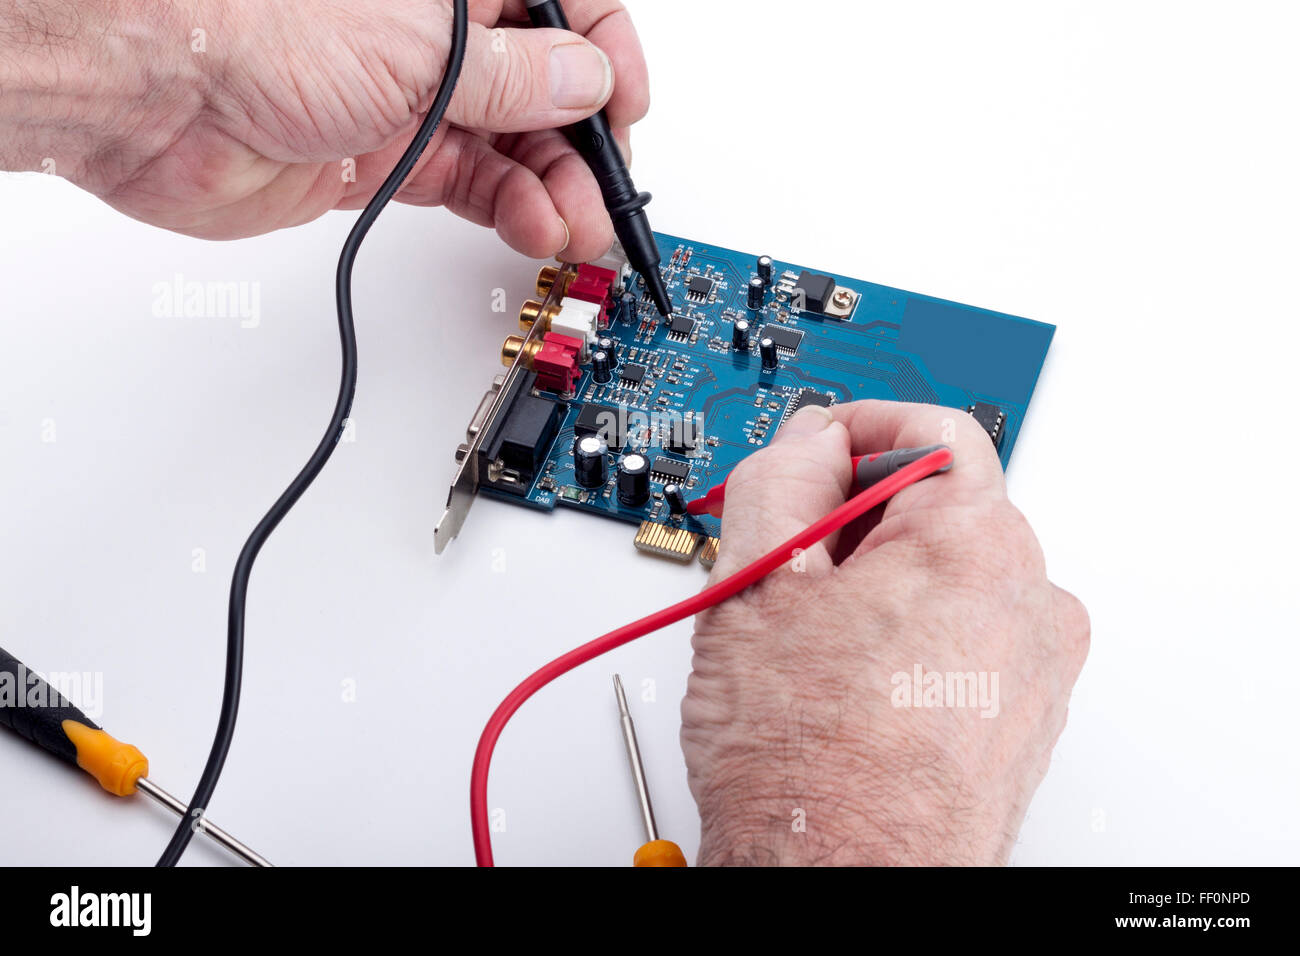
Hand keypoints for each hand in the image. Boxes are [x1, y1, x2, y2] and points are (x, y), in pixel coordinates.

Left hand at [0, 0, 648, 258]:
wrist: (154, 95)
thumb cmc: (253, 28)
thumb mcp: (420, 48)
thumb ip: (514, 75)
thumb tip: (583, 82)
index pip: (562, 5)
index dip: (605, 54)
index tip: (627, 106)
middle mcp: (438, 36)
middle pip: (545, 85)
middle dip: (584, 141)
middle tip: (607, 192)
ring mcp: (413, 97)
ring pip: (512, 145)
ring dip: (554, 187)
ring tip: (577, 226)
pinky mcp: (386, 158)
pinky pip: (470, 185)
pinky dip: (508, 209)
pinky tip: (534, 226)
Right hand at [680, 401, 1088, 865]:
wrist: (844, 880)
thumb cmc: (808, 764)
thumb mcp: (755, 582)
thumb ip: (780, 476)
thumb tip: (807, 441)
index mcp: (977, 543)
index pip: (929, 429)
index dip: (854, 429)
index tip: (814, 450)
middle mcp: (1032, 597)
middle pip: (937, 507)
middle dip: (855, 522)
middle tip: (788, 565)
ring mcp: (1037, 665)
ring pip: (946, 578)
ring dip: (878, 587)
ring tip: (811, 648)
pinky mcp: (1025, 717)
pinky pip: (964, 640)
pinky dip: (909, 641)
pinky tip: (849, 687)